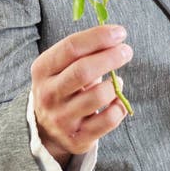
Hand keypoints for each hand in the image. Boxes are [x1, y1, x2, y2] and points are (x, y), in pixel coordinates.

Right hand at [31, 24, 132, 168]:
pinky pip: (108, 120)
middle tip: (127, 51)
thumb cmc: (61, 87)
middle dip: (111, 57)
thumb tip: (115, 37)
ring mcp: (61, 119)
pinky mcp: (77, 138)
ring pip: (98, 96)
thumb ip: (82, 52)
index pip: (71, 47)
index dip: (98, 37)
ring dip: (114, 85)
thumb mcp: (60, 67)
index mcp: (42, 70)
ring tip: (116, 81)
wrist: (45, 130)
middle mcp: (48, 94)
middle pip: (83, 71)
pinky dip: (119, 106)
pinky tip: (117, 100)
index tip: (120, 32)